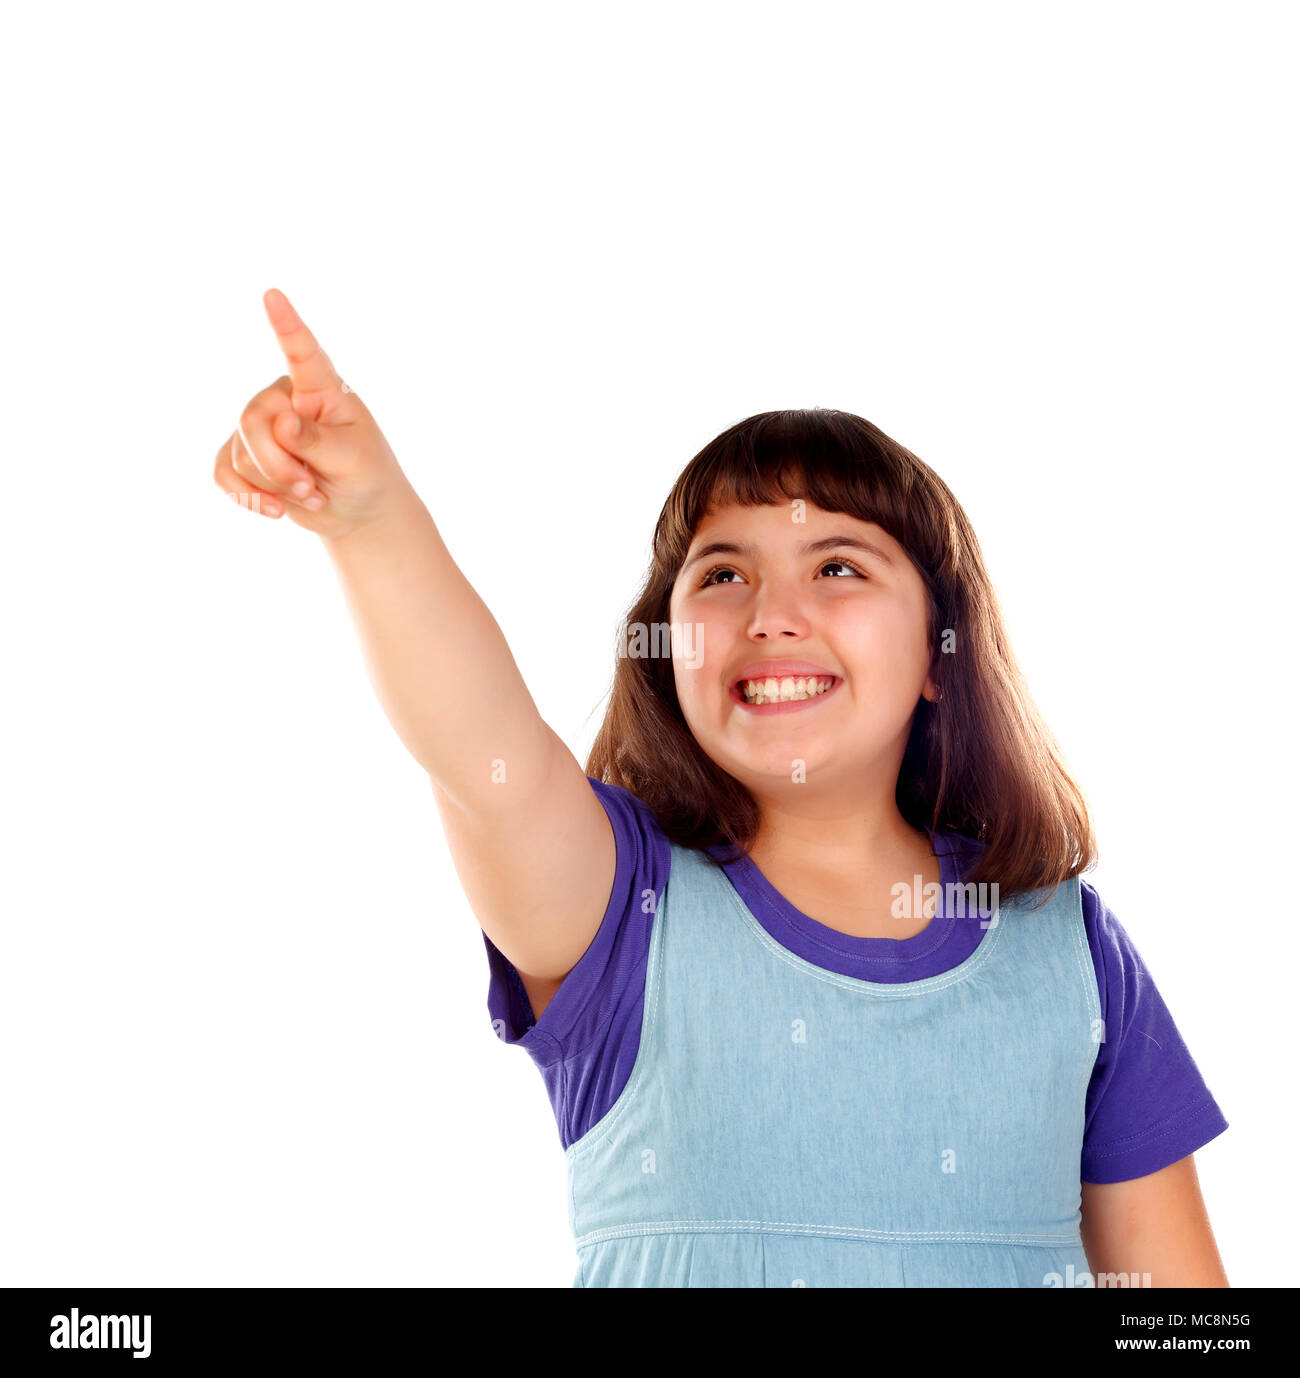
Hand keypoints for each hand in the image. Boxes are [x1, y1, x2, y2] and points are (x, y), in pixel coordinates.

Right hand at [213, 288, 415, 537]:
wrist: (356, 511)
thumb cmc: (365, 475)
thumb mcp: (352, 459)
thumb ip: (317, 439)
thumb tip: (281, 422)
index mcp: (322, 389)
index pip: (303, 352)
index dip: (287, 325)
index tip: (273, 295)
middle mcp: (285, 399)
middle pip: (254, 420)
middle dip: (280, 464)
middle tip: (313, 487)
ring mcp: (262, 426)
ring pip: (241, 451)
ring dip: (274, 484)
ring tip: (311, 493)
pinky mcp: (244, 454)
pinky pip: (224, 471)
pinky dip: (246, 496)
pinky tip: (272, 510)